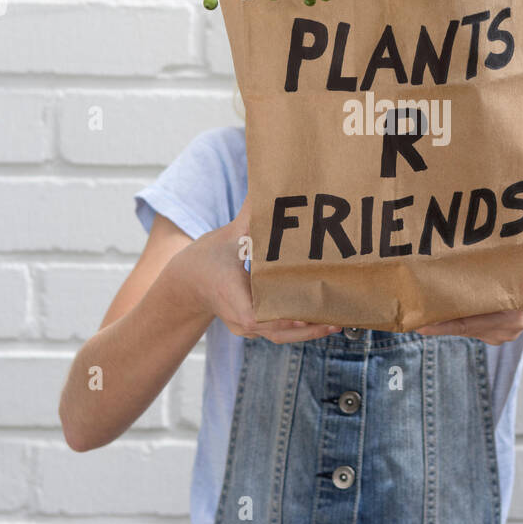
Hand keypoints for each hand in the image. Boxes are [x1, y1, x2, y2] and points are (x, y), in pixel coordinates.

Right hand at [167, 192, 340, 343]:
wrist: (185, 285)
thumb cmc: (205, 259)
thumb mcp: (227, 237)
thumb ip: (250, 215)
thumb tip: (265, 187)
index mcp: (233, 298)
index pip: (259, 316)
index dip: (283, 317)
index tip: (306, 316)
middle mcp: (241, 320)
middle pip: (279, 331)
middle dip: (309, 329)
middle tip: (337, 320)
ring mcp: (247, 328)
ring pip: (281, 336)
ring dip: (309, 332)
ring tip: (337, 322)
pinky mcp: (254, 328)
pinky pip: (280, 332)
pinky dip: (300, 328)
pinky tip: (323, 320)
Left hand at [415, 253, 522, 344]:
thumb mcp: (521, 265)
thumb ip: (493, 267)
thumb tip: (458, 254)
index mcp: (513, 316)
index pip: (468, 323)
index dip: (441, 324)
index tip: (418, 324)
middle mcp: (505, 330)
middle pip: (462, 326)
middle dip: (436, 317)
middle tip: (409, 311)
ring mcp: (501, 335)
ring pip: (465, 326)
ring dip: (444, 316)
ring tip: (418, 306)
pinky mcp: (497, 333)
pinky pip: (471, 325)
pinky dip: (456, 315)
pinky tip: (439, 305)